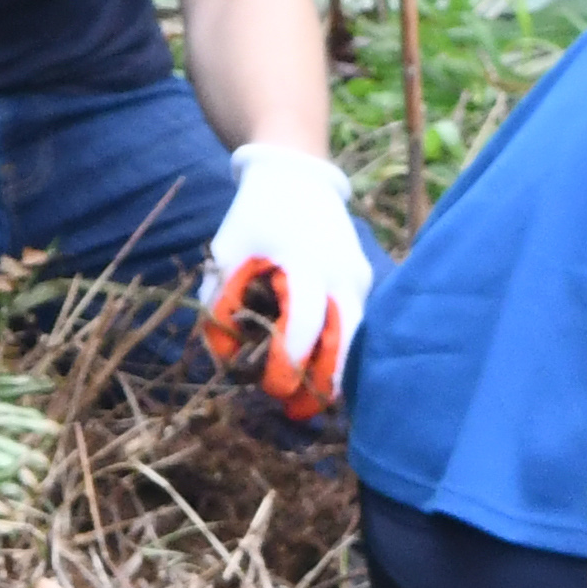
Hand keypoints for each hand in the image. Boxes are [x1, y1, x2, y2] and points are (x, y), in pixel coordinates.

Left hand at [196, 143, 372, 419]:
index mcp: (306, 265)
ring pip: (357, 339)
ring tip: (311, 403)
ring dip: (336, 372)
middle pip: (346, 343)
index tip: (273, 389)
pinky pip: (356, 324)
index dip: (291, 363)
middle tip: (300, 414)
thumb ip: (222, 303)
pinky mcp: (364, 281)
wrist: (298, 174)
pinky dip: (340, 350)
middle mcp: (342, 275)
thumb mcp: (228, 252)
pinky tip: (321, 373)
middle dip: (325, 383)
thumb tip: (226, 358)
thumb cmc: (256, 214)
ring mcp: (360, 277)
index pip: (307, 326)